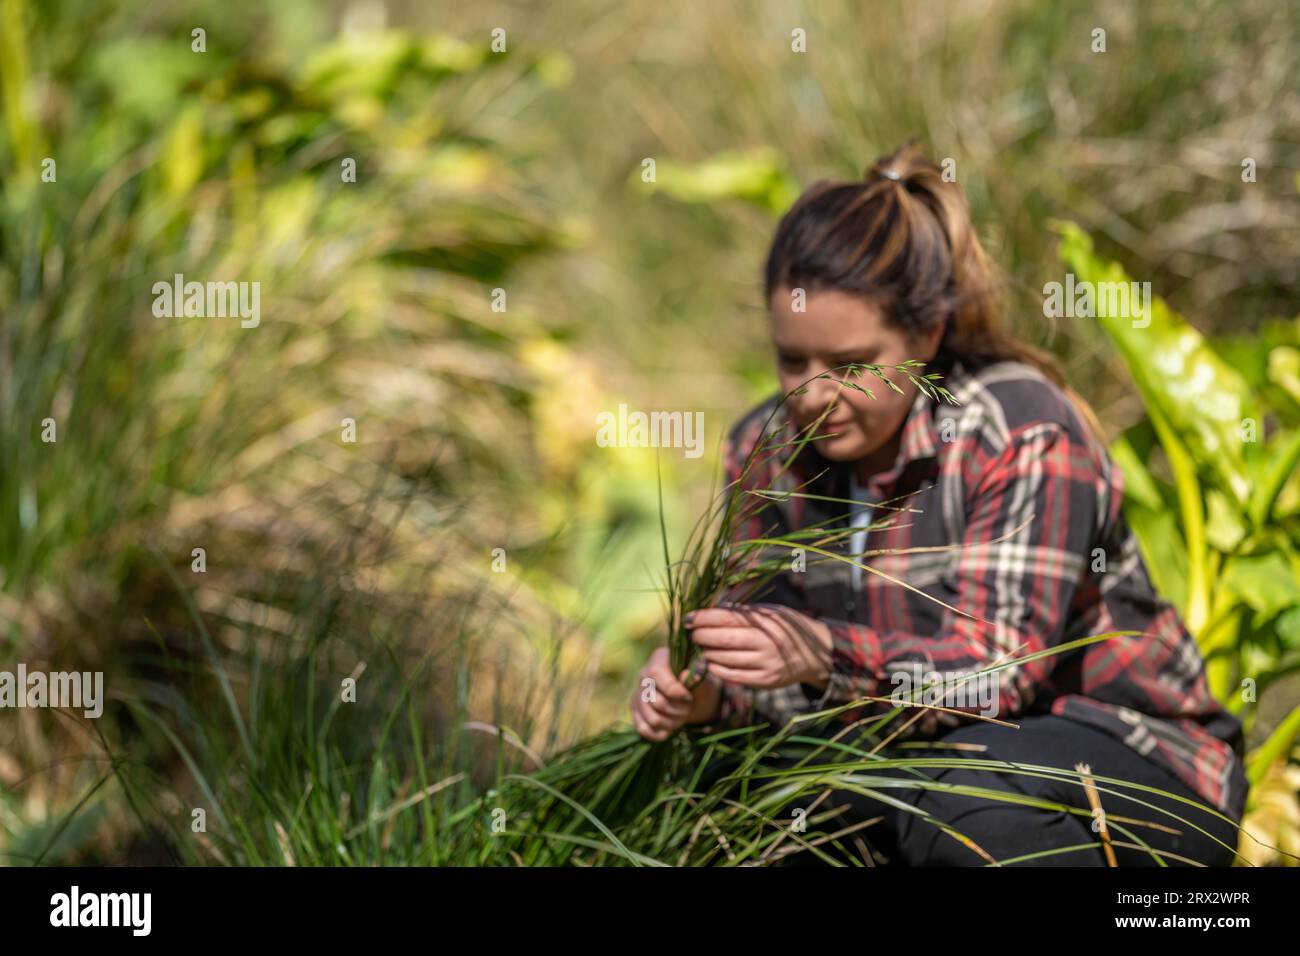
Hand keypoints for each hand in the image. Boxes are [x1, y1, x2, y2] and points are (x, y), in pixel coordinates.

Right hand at [631, 646, 722, 741]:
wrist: (696, 700)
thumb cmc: (701, 685)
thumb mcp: (705, 679)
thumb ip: (698, 675)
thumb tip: (686, 674)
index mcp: (659, 658)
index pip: (655, 673)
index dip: (672, 689)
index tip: (688, 697)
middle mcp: (643, 674)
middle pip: (654, 700)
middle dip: (677, 710)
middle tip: (689, 707)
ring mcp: (637, 693)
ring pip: (651, 718)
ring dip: (672, 723)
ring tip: (681, 716)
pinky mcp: (635, 711)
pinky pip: (643, 729)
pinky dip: (660, 733)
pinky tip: (671, 728)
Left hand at [685, 603, 832, 690]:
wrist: (815, 654)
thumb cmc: (787, 626)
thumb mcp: (770, 612)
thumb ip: (743, 613)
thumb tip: (708, 613)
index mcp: (766, 623)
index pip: (727, 619)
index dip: (704, 618)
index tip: (688, 617)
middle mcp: (767, 645)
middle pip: (723, 640)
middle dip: (701, 635)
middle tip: (691, 632)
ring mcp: (766, 666)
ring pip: (724, 660)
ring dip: (706, 652)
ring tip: (699, 646)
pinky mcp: (765, 682)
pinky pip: (733, 677)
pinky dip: (717, 668)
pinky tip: (711, 661)